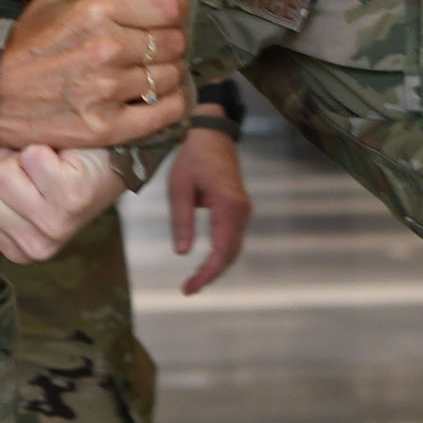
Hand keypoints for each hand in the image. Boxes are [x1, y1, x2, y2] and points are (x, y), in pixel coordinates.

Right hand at [0, 0, 189, 152]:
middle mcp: (107, 48)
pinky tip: (165, 96)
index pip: (169, 7)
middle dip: (173, 43)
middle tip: (161, 48)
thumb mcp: (50, 4)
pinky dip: (174, 102)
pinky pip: (166, 112)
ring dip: (170, 72)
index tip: (169, 18)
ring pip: (171, 75)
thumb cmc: (21, 48)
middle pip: (174, 42)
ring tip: (158, 72)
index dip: (175, 12)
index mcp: (96, 11)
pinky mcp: (107, 127)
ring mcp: (108, 90)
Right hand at [0, 145, 124, 266]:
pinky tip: (63, 158)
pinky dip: (43, 147)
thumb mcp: (13, 180)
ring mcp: (54, 226)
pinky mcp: (71, 200)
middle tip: (34, 165)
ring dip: (21, 154)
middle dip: (2, 162)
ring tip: (48, 161)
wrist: (113, 156)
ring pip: (1, 172)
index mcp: (15, 249)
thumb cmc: (61, 167)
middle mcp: (35, 246)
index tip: (16, 173)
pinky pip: (31, 159)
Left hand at [167, 125, 250, 295]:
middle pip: (231, 254)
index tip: (189, 288)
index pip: (222, 250)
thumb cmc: (192, 157)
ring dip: (217, 266)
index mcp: (228, 205)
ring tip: (195, 280)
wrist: (213, 133)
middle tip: (188, 289)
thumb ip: (182, 220)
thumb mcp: (179, 188)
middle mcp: (241, 211)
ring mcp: (243, 210)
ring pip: (234, 248)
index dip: (207, 273)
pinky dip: (221, 254)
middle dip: (211, 274)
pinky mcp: (239, 208)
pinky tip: (206, 263)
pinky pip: (233, 238)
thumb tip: (182, 253)